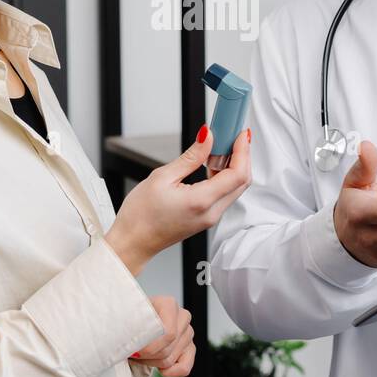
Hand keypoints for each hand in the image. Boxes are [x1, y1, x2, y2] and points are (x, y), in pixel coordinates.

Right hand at [105, 125, 251, 276]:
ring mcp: (211, 217)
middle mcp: (212, 212)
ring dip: (233, 166)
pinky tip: (212, 165)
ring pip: (235, 188)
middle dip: (242, 156)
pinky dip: (224, 177)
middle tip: (231, 136)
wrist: (133, 242)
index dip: (243, 151)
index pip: (237, 173)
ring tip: (219, 147)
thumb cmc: (141, 215)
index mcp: (201, 201)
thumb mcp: (162, 177)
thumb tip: (208, 138)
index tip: (240, 134)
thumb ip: (191, 157)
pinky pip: (225, 195)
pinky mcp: (207, 218)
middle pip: (242, 181)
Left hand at [129, 295, 194, 376]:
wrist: (135, 319)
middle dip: (147, 356)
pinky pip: (184, 368)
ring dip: (152, 362)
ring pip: (170, 360)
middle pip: (167, 349)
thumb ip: (130, 326)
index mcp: (169, 304)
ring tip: (139, 355)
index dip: (149, 348)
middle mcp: (183, 317)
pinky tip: (157, 368)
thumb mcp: (128, 315)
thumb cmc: (132, 317)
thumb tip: (130, 344)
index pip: (168, 334)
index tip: (133, 352)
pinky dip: (169, 372)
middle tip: (131, 354)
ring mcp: (188, 333)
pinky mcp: (189, 348)